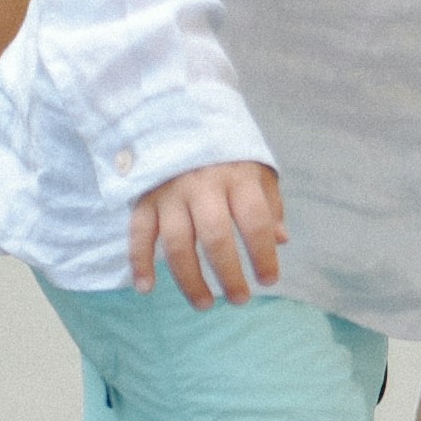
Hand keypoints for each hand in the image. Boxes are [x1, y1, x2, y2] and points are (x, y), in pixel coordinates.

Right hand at [132, 161, 284, 306]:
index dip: (264, 254)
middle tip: (239, 300)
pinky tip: (146, 288)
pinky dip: (139, 262)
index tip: (269, 280)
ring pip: (177, 243)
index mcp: (237, 176)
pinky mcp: (144, 198)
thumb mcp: (255, 168)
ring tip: (203, 304)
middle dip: (228, 274)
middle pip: (215, 237)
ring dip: (189, 279)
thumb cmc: (225, 151)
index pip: (254, 221)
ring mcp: (170, 192)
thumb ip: (269, 204)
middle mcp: (203, 185)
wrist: (176, 116)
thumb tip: (282, 241)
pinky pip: (138, 233)